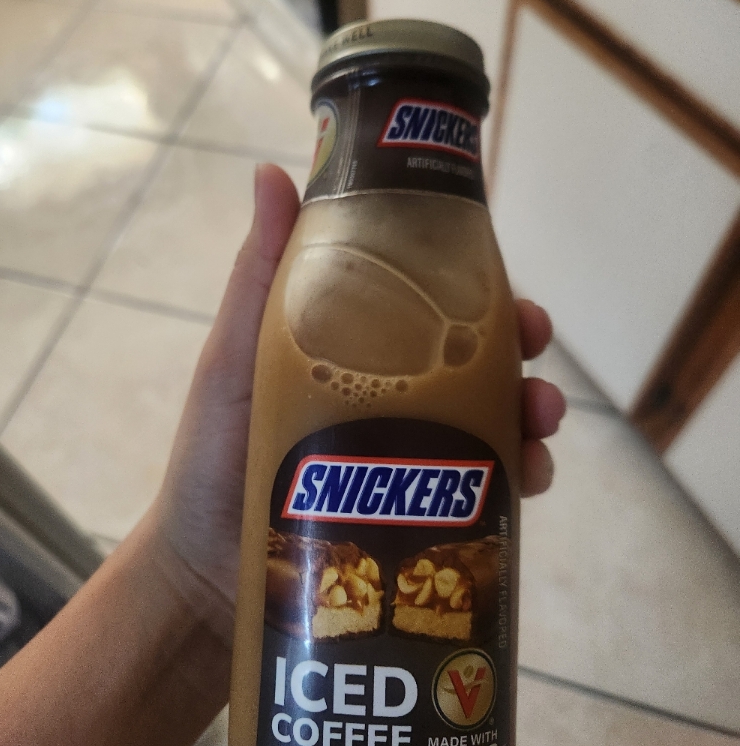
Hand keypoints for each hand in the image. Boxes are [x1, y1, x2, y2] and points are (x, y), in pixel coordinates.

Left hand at [150, 165, 565, 614]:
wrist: (204, 574)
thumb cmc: (213, 457)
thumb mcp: (237, 357)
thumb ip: (261, 274)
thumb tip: (271, 171)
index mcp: (356, 352)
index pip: (429, 308)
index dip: (478, 292)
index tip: (506, 288)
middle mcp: (393, 400)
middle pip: (477, 361)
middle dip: (520, 350)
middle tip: (536, 350)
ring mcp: (410, 459)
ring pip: (494, 422)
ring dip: (532, 411)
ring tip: (540, 422)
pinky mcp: (421, 518)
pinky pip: (486, 492)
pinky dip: (519, 478)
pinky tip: (528, 478)